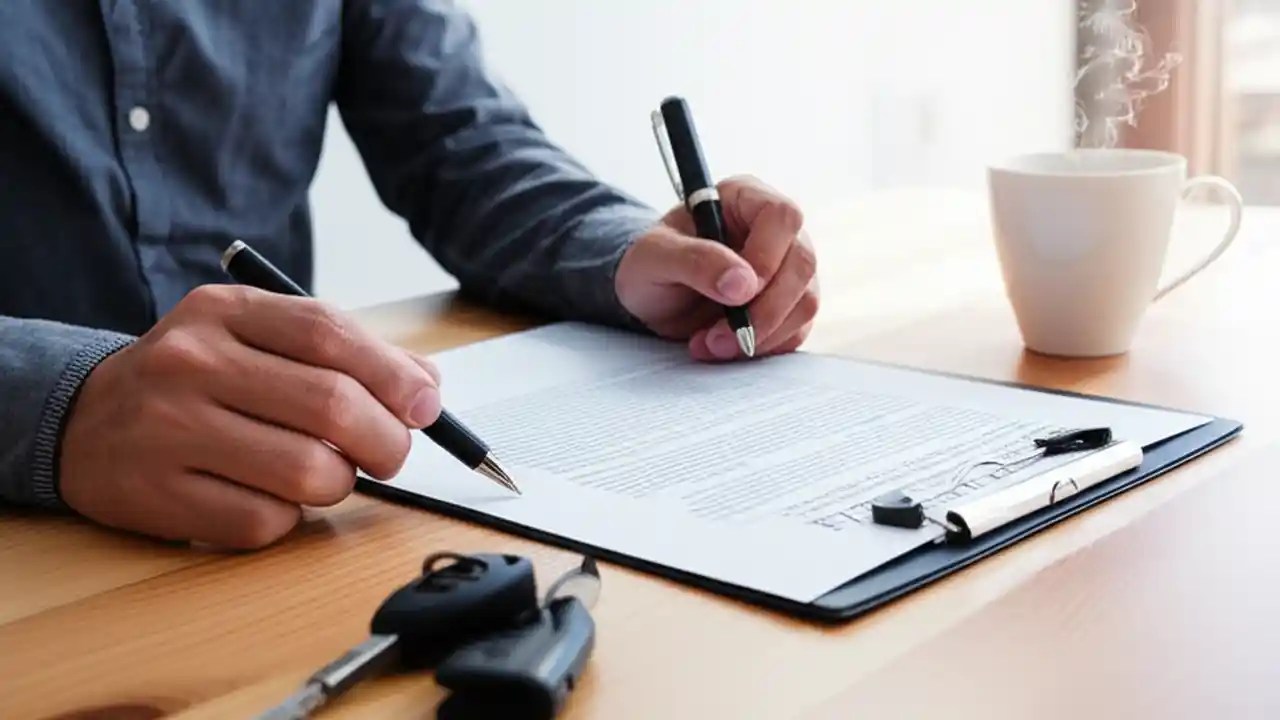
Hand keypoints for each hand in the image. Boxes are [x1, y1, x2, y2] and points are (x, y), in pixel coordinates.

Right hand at [58, 285, 441, 548]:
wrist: (83, 421)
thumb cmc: (198, 381)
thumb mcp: (256, 339)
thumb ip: (343, 353)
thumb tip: (427, 388)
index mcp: (225, 312)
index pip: (329, 334)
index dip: (394, 374)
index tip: (427, 406)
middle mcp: (191, 363)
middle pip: (331, 405)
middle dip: (386, 440)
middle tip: (391, 453)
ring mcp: (169, 430)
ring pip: (308, 472)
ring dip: (339, 483)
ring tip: (323, 473)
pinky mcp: (158, 497)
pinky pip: (265, 522)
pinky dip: (288, 518)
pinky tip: (269, 497)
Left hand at [615, 175, 818, 360]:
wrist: (653, 299)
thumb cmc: (651, 264)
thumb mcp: (655, 257)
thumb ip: (695, 260)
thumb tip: (744, 284)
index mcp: (744, 198)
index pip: (781, 216)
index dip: (766, 257)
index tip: (737, 294)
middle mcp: (776, 230)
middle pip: (802, 263)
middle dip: (763, 311)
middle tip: (718, 337)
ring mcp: (788, 268)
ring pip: (805, 302)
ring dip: (761, 335)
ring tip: (710, 345)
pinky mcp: (790, 304)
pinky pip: (797, 330)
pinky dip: (763, 348)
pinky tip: (724, 347)